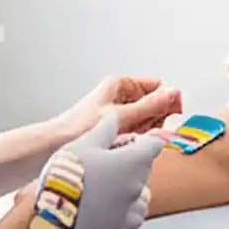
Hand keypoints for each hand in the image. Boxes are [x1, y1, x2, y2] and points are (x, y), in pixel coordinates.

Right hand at [27, 111, 163, 228]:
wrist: (53, 213)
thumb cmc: (69, 174)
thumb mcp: (84, 143)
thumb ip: (104, 129)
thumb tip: (114, 117)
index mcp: (135, 159)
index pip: (154, 145)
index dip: (141, 142)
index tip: (125, 143)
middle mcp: (139, 183)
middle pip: (146, 167)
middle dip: (132, 162)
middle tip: (106, 162)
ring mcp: (133, 206)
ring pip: (142, 191)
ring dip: (130, 186)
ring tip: (106, 185)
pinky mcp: (124, 226)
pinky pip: (135, 213)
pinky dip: (128, 208)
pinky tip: (110, 204)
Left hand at [56, 76, 181, 139]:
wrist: (55, 145)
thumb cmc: (78, 127)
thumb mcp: (120, 116)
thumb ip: (150, 106)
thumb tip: (173, 94)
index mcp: (121, 83)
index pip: (157, 85)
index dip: (167, 100)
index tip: (171, 114)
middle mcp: (121, 94)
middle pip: (154, 103)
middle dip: (154, 118)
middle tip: (143, 128)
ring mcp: (119, 110)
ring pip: (147, 118)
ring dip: (145, 129)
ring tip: (130, 136)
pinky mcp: (116, 125)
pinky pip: (137, 129)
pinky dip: (136, 136)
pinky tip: (126, 142)